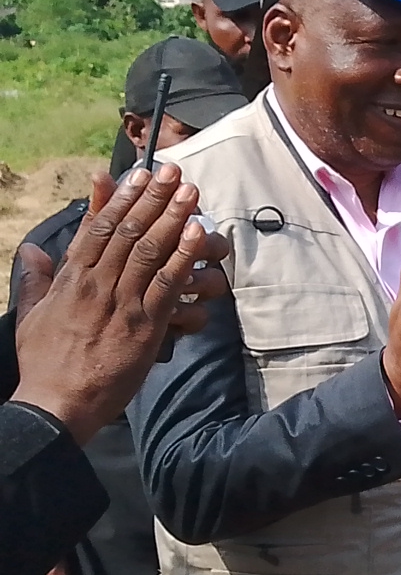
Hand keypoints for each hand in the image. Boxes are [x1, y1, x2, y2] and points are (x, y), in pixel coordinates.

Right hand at [12, 165, 213, 444]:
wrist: (57, 402)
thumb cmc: (44, 362)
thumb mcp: (30, 315)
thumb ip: (35, 280)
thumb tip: (32, 250)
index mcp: (70, 279)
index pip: (97, 228)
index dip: (120, 199)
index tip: (137, 176)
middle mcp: (96, 284)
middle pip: (128, 231)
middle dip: (152, 198)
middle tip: (173, 171)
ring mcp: (121, 303)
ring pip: (149, 250)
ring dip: (173, 217)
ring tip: (191, 192)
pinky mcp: (144, 326)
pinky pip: (167, 284)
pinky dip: (182, 256)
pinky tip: (197, 234)